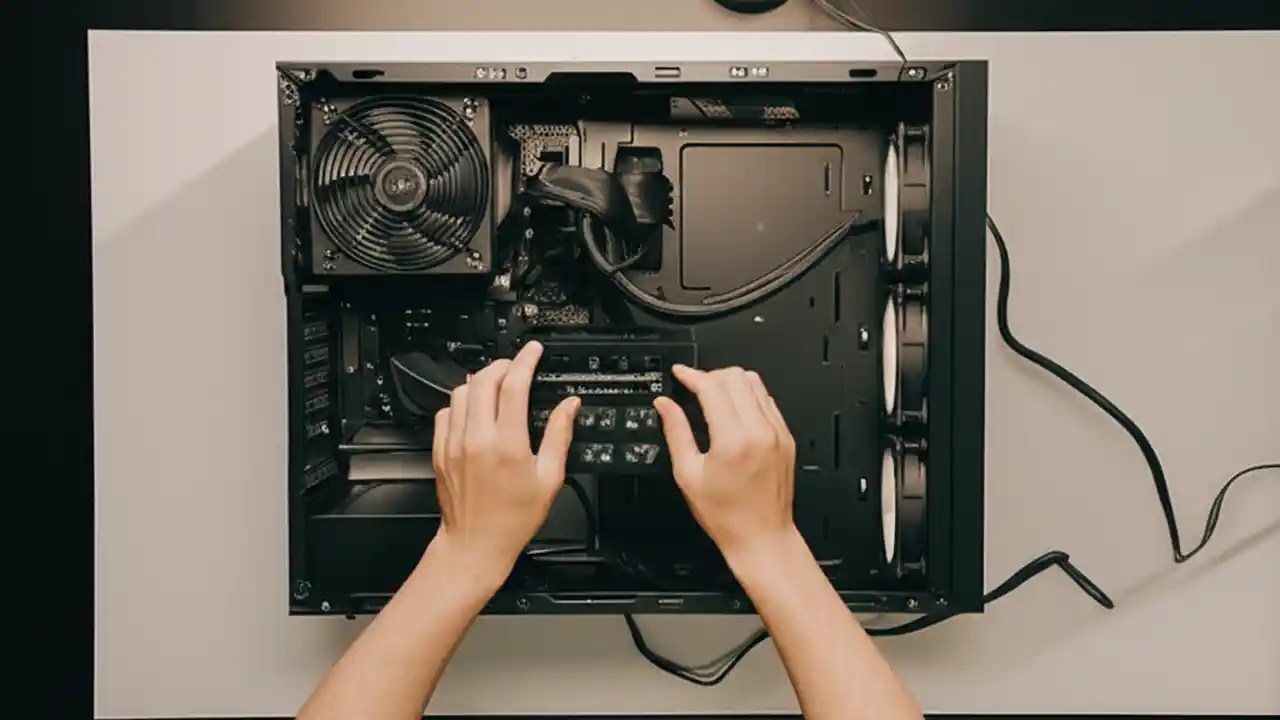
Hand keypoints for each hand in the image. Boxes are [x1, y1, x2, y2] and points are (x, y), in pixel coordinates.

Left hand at [428, 341, 580, 574]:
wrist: (476, 543)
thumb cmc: (513, 517)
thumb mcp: (549, 477)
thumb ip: (559, 435)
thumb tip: (569, 406)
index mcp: (508, 444)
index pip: (514, 385)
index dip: (525, 361)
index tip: (533, 351)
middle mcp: (477, 439)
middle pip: (483, 380)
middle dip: (502, 365)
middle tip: (516, 367)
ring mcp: (454, 443)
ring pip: (461, 392)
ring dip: (480, 382)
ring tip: (496, 387)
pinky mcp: (440, 450)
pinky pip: (445, 412)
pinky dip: (461, 403)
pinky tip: (474, 411)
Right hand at [653, 365, 797, 561]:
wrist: (762, 537)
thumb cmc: (727, 515)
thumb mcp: (688, 474)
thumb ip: (676, 432)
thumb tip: (664, 405)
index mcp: (733, 440)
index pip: (712, 387)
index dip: (692, 375)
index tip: (680, 374)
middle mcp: (760, 431)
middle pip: (735, 377)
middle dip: (710, 375)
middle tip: (694, 385)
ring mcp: (777, 432)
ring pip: (755, 383)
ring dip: (731, 382)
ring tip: (713, 395)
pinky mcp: (786, 437)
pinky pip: (768, 400)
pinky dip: (749, 396)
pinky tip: (734, 410)